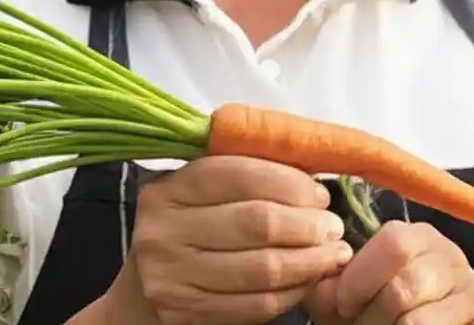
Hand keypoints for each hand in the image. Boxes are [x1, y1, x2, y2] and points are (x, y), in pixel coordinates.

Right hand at [98, 155, 353, 324]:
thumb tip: (315, 164)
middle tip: (333, 228)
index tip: (319, 195)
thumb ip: (247, 174)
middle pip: (257, 222)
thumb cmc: (187, 228)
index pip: (242, 175)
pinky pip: (257, 305)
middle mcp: (164, 230)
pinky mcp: (187, 313)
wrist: (140, 291)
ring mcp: (172, 276)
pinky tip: (308, 280)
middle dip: (308, 225)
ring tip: (332, 254)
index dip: (291, 184)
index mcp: (170, 187)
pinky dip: (294, 292)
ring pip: (263, 268)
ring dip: (310, 261)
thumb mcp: (202, 192)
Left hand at [302, 221, 473, 323]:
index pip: (393, 243)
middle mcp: (450, 254)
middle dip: (372, 317)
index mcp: (416, 236)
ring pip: (418, 319)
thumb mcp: (350, 300)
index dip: (360, 280)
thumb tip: (323, 291)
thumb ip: (330, 291)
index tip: (344, 307)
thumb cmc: (380, 316)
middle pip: (404, 285)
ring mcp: (472, 287)